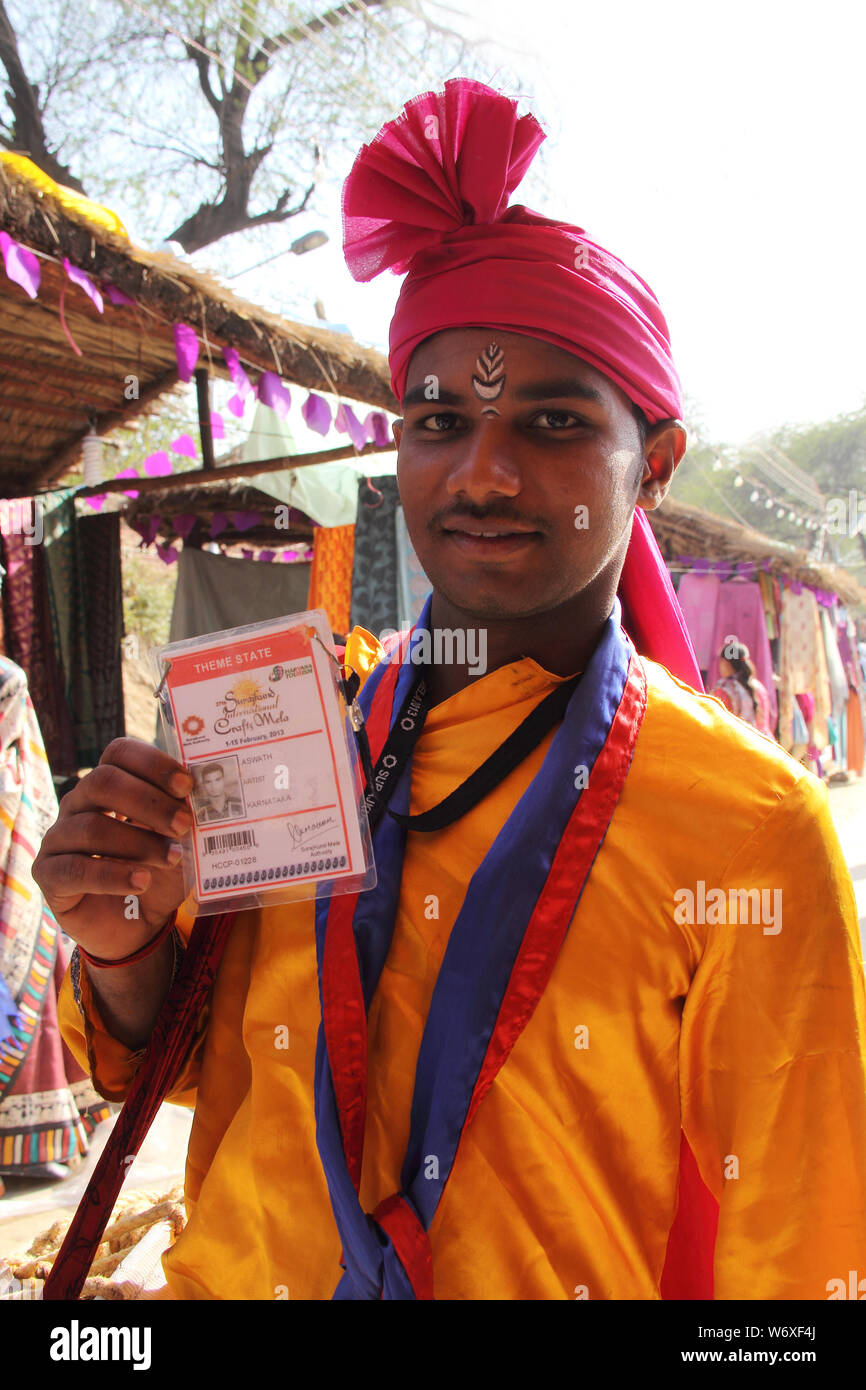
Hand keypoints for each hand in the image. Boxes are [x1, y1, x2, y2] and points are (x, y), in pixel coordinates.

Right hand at [32, 738, 194, 961]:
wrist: (136, 926)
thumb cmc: (158, 873)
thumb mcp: (179, 844)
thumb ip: (187, 821)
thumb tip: (209, 802)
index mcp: (108, 785)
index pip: (119, 753)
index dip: (152, 763)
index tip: (187, 785)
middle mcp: (78, 804)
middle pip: (103, 782)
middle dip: (149, 802)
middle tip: (183, 824)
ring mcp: (58, 838)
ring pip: (91, 827)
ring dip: (138, 842)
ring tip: (172, 859)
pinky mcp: (49, 874)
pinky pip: (75, 870)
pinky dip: (113, 875)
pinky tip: (142, 881)